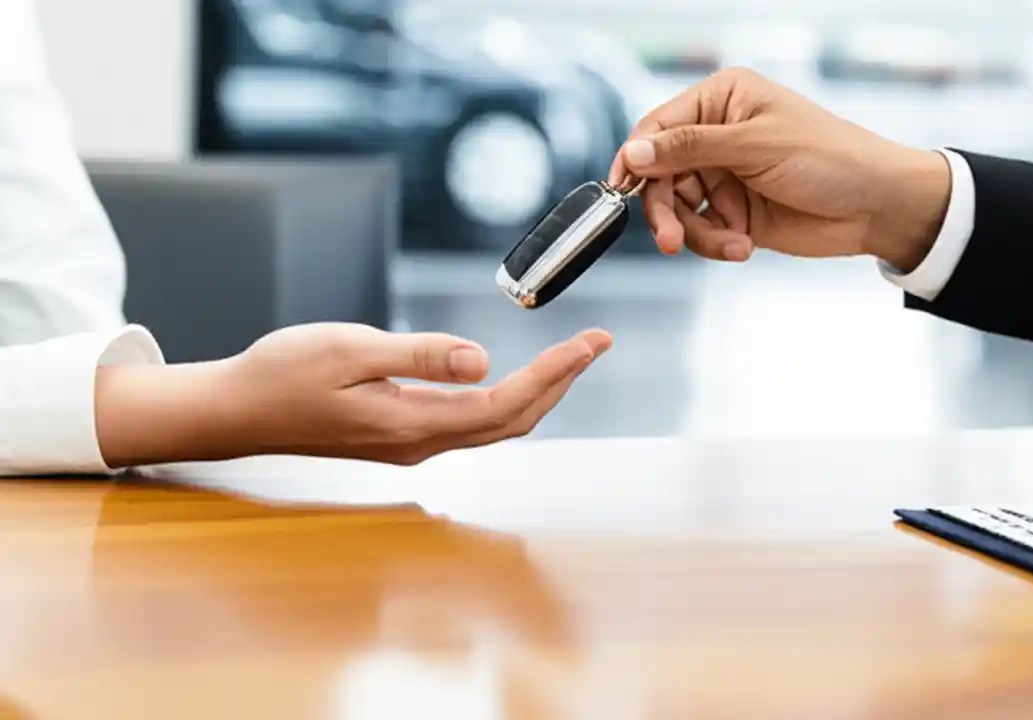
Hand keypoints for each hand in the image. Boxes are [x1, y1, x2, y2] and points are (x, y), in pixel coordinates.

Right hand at [95, 323, 611, 466]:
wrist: (235, 410)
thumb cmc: (282, 373)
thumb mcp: (349, 350)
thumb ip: (419, 357)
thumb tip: (483, 361)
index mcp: (412, 424)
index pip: (506, 403)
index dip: (555, 374)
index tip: (592, 343)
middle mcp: (420, 444)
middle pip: (513, 421)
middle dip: (560, 382)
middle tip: (596, 344)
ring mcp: (410, 446)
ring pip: (495, 427)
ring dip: (538, 393)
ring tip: (570, 358)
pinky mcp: (399, 437)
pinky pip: (471, 425)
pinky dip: (507, 401)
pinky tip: (516, 380)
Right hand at [608, 67, 950, 270]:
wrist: (876, 206)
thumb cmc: (829, 157)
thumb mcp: (755, 145)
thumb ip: (690, 149)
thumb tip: (634, 153)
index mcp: (722, 100)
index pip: (658, 127)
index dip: (636, 159)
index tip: (622, 189)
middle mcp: (717, 136)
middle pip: (661, 175)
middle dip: (665, 209)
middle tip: (669, 240)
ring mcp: (725, 177)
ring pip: (678, 209)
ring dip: (697, 233)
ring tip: (731, 243)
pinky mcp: (735, 214)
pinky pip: (702, 232)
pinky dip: (716, 244)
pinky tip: (743, 246)